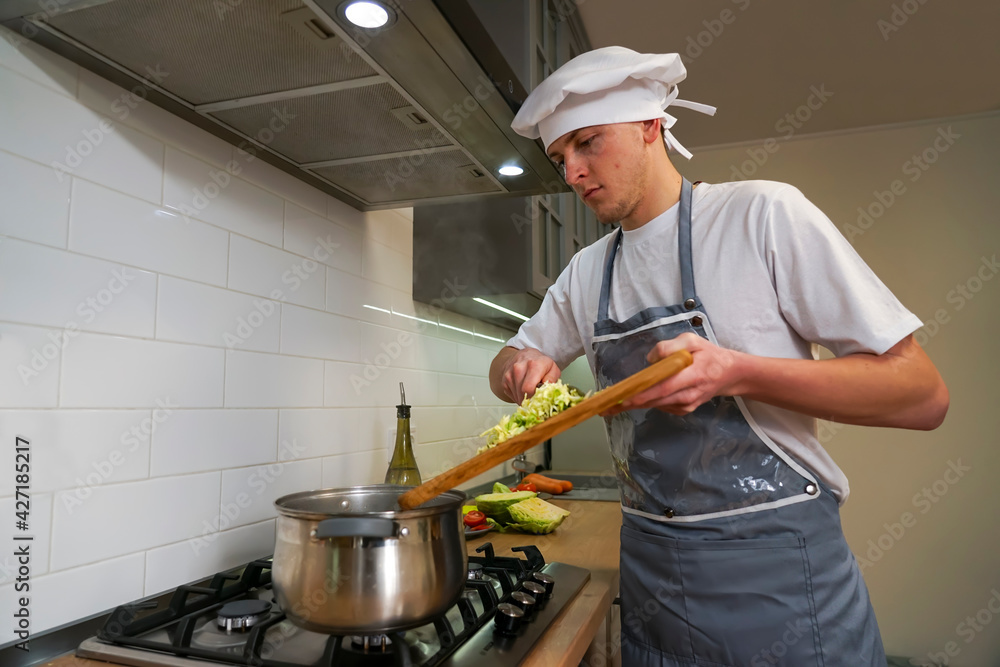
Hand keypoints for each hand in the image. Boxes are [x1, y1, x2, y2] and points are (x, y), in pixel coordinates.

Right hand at [500, 348, 560, 402]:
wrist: (524, 355)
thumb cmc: (540, 363)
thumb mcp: (552, 368)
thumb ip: (552, 379)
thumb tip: (547, 390)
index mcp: (533, 365)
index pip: (528, 388)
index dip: (535, 397)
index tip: (539, 398)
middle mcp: (519, 368)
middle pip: (522, 394)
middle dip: (531, 399)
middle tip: (536, 397)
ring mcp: (509, 374)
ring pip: (517, 396)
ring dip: (524, 398)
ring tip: (530, 392)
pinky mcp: (504, 380)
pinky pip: (512, 395)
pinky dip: (518, 396)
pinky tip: (523, 390)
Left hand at [602, 333, 745, 415]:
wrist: (729, 374)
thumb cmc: (708, 354)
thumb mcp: (692, 340)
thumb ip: (670, 346)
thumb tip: (650, 360)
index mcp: (693, 373)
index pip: (664, 386)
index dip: (642, 394)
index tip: (622, 397)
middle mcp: (690, 393)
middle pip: (656, 400)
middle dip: (630, 403)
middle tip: (607, 406)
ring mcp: (688, 404)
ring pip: (657, 405)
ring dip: (635, 404)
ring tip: (612, 405)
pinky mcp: (685, 410)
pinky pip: (662, 406)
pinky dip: (649, 402)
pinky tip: (638, 397)